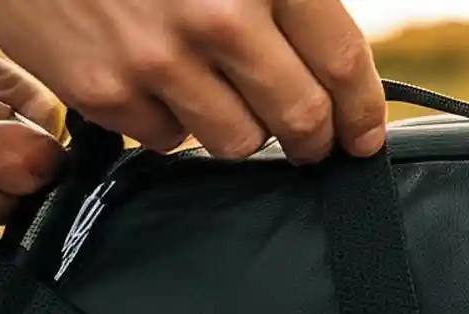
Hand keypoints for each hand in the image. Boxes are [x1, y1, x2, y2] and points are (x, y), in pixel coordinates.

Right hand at [0, 0, 385, 163]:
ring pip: (237, 141)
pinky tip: (156, 82)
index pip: (341, 63)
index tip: (362, 135)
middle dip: (314, 138)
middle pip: (299, 118)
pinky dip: (170, 120)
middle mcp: (218, 17)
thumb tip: (330, 59)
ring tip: (223, 96)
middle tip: (312, 140)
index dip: (361, 111)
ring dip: (241, 127)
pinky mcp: (106, 91)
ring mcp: (159, 60)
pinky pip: (166, 139)